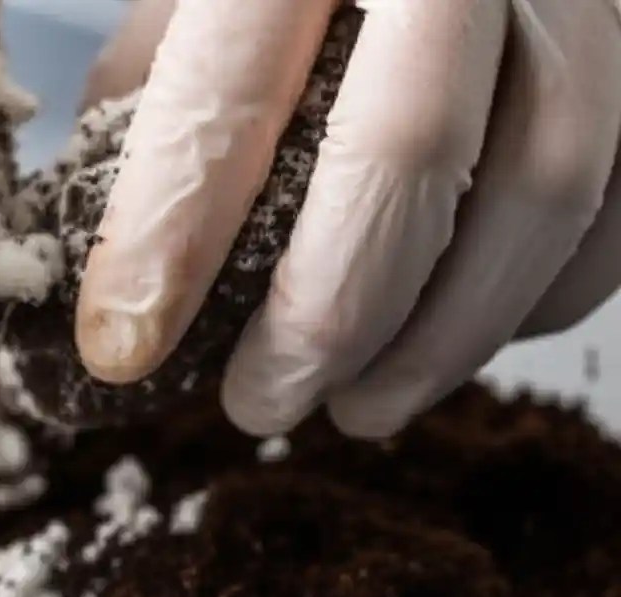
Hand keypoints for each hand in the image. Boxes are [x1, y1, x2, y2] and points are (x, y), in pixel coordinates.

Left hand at [75, 0, 620, 437]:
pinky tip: (449, 340)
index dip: (169, 240)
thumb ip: (155, 93)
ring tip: (356, 406)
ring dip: (442, 338)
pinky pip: (615, 201)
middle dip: (324, 319)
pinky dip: (533, 299)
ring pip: (545, 187)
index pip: (230, 93)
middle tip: (259, 405)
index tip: (122, 346)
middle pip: (407, 154)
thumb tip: (121, 265)